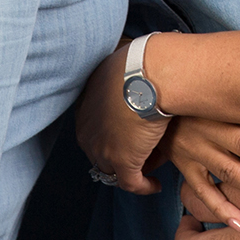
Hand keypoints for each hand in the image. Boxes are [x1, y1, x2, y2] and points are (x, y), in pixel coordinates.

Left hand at [74, 41, 168, 195]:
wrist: (146, 74)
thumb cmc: (137, 62)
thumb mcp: (115, 62)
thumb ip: (115, 68)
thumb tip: (123, 53)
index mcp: (84, 109)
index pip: (93, 130)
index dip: (109, 135)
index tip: (125, 135)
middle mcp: (87, 132)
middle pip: (99, 153)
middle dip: (116, 155)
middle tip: (139, 154)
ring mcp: (103, 150)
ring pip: (114, 170)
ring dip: (131, 171)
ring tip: (149, 169)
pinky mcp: (123, 163)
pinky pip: (132, 183)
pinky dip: (143, 186)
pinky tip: (155, 184)